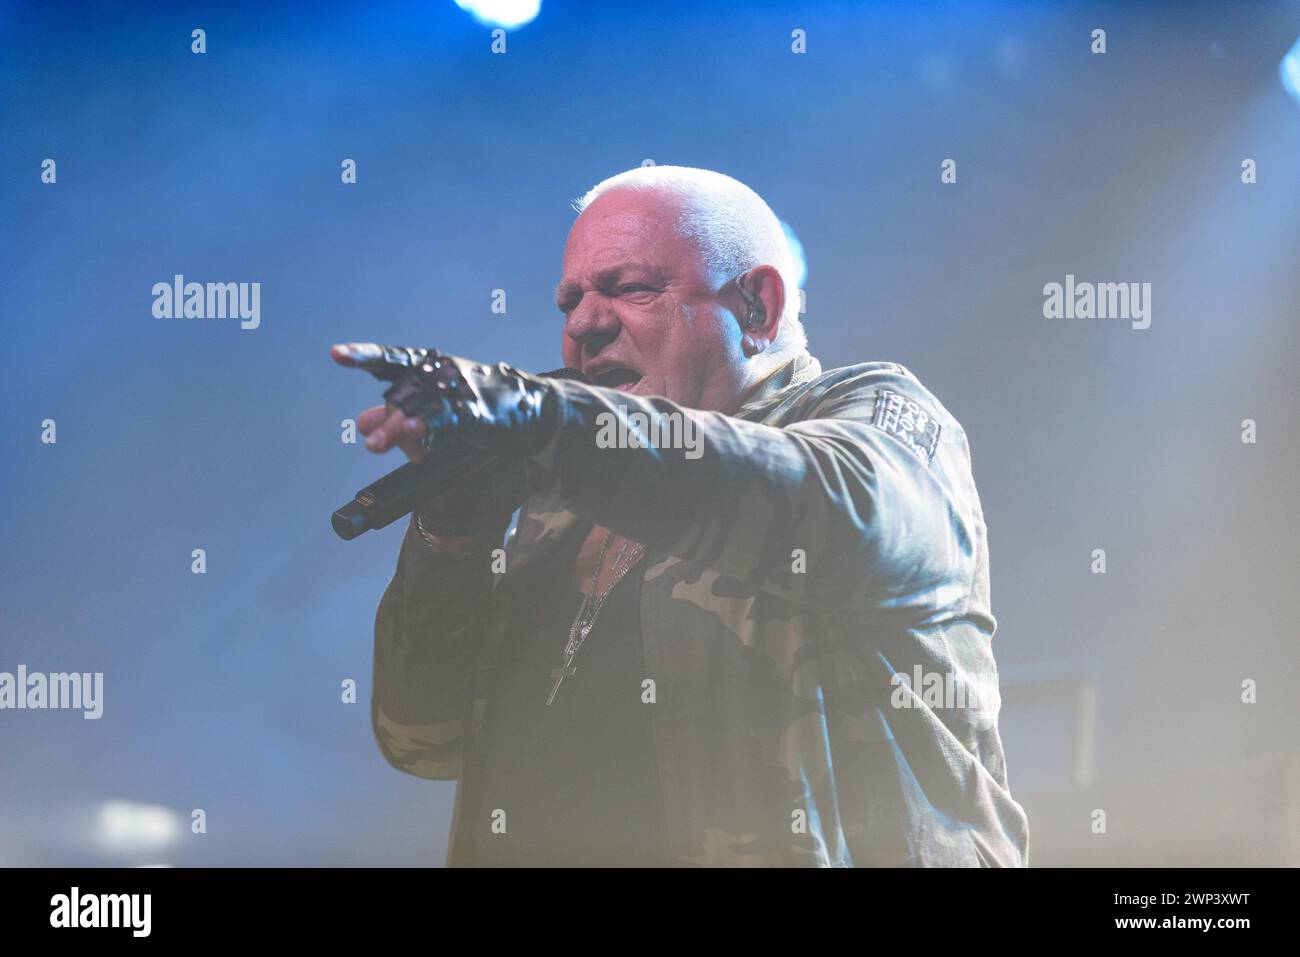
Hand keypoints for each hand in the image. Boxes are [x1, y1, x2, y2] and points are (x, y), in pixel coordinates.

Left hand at [331, 343, 555, 460]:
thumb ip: (397, 416)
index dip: (365, 356)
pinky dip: (430, 426)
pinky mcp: (478, 412)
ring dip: (398, 427)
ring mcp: (460, 392)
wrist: (533, 409)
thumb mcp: (436, 408)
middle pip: (404, 391)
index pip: (393, 359)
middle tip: (366, 435)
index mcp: (431, 368)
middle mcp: (442, 374)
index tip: (336, 355)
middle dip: (386, 415)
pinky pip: (448, 419)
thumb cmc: (481, 405)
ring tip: (377, 445)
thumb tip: (363, 424)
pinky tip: (416, 434)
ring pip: (421, 407)